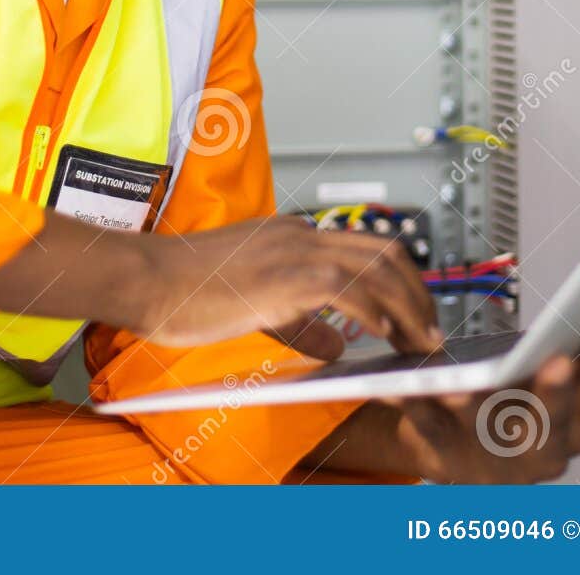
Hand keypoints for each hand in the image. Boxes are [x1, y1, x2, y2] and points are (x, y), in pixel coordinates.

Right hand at [137, 215, 442, 354]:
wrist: (146, 278)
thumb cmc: (184, 291)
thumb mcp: (255, 305)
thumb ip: (301, 321)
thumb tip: (336, 344)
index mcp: (294, 235)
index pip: (366, 246)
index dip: (401, 279)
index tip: (416, 310)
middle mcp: (302, 235)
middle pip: (387, 249)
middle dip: (420, 291)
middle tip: (432, 329)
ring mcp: (294, 251)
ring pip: (377, 265)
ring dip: (409, 305)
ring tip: (422, 339)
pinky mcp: (284, 275)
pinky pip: (347, 287)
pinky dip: (374, 310)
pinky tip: (387, 333)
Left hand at [387, 309, 579, 482]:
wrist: (454, 452)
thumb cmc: (515, 410)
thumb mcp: (559, 388)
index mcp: (571, 435)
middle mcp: (537, 457)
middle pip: (549, 425)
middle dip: (555, 393)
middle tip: (557, 362)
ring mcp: (491, 462)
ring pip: (486, 431)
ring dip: (477, 406)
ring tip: (467, 383)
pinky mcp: (444, 458)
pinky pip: (427, 429)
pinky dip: (413, 406)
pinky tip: (400, 384)